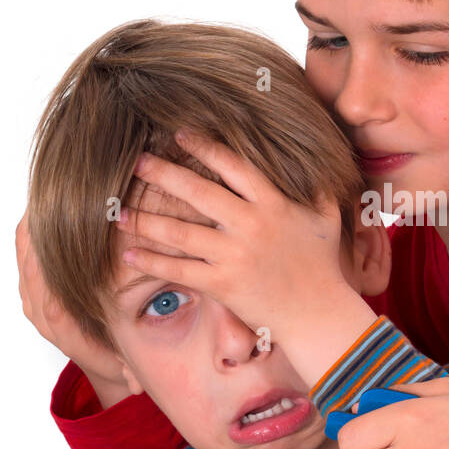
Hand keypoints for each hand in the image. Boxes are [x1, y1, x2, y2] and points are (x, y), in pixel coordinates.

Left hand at [16, 208, 126, 392]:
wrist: (104, 370)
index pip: (46, 275)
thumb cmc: (118, 357)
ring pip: (24, 253)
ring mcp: (32, 302)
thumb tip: (146, 360)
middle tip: (57, 190)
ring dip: (35, 224)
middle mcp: (39, 310)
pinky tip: (47, 211)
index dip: (50, 243)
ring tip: (52, 192)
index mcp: (59, 321)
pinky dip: (32, 234)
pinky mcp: (32, 294)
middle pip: (28, 256)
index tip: (64, 212)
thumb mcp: (128, 357)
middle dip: (40, 222)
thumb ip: (133, 355)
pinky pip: (25, 257)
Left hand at [116, 132, 376, 384]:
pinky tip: (129, 253)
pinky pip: (180, 270)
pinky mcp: (223, 284)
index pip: (233, 166)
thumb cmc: (324, 265)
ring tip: (120, 210)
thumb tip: (316, 158)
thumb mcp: (328, 217)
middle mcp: (250, 225)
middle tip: (138, 161)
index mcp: (273, 204)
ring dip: (147, 220)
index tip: (179, 134)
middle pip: (198, 192)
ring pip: (181, 232)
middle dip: (164, 174)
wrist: (318, 314)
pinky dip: (153, 261)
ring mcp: (234, 256)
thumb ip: (319, 186)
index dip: (204, 147)